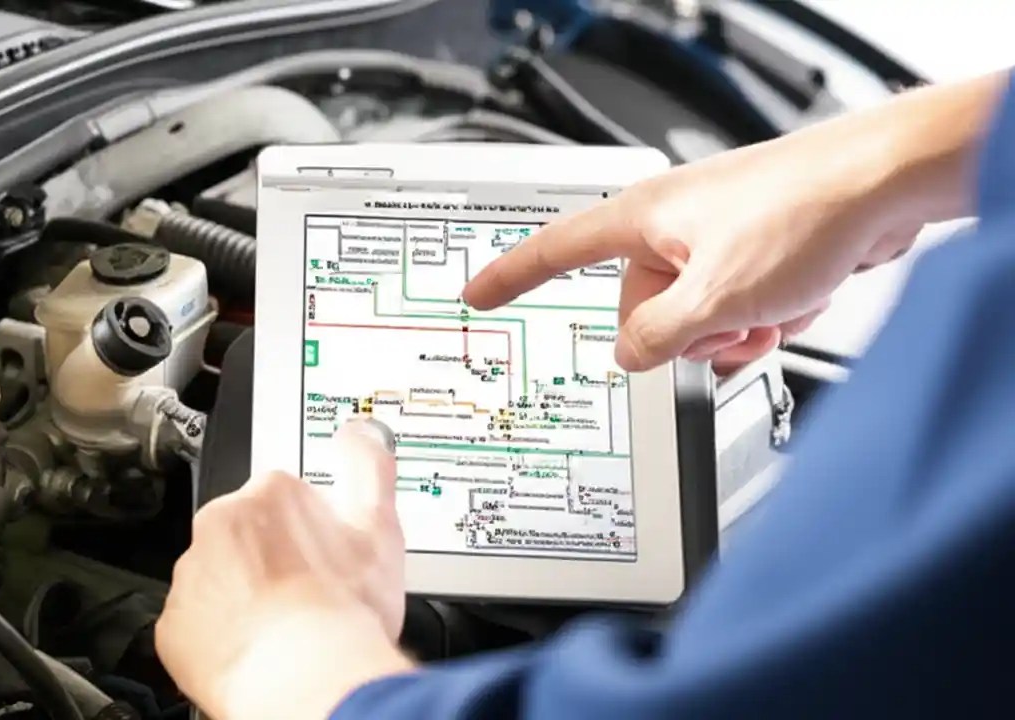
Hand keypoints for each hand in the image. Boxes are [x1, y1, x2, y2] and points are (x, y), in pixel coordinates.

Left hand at [154, 419, 414, 719]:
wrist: (306, 675)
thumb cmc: (343, 608)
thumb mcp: (379, 526)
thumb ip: (369, 467)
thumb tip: (360, 434)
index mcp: (268, 494)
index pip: (283, 500)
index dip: (308, 532)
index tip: (321, 559)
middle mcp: (219, 525)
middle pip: (245, 536)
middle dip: (269, 560)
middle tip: (304, 595)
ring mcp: (191, 575)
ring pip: (218, 579)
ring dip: (243, 597)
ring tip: (282, 628)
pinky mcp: (174, 625)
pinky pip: (195, 625)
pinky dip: (220, 637)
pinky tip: (254, 649)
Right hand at [462, 73, 1004, 371]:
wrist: (889, 183)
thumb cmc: (806, 210)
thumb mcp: (714, 298)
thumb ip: (657, 338)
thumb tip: (631, 357)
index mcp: (643, 219)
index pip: (555, 251)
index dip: (510, 277)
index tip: (477, 294)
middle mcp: (674, 226)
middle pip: (640, 307)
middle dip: (682, 334)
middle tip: (720, 328)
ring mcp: (717, 240)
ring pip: (695, 315)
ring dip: (731, 330)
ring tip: (768, 311)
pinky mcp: (758, 252)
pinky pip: (738, 307)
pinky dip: (764, 317)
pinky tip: (794, 302)